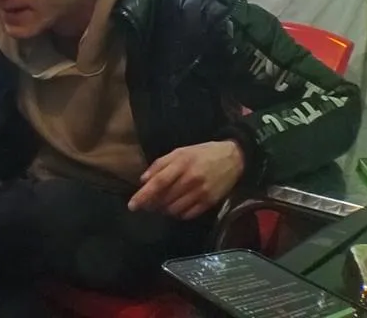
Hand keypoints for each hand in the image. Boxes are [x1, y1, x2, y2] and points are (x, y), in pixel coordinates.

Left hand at [128, 140, 244, 219]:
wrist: (235, 158)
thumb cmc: (202, 153)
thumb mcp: (180, 151)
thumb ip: (160, 164)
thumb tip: (143, 180)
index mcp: (182, 164)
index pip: (158, 183)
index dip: (143, 196)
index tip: (132, 206)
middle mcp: (191, 179)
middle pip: (165, 198)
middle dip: (151, 204)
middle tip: (146, 205)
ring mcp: (202, 192)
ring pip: (175, 209)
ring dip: (164, 210)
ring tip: (160, 206)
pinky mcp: (210, 202)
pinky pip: (189, 214)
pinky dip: (178, 214)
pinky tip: (176, 208)